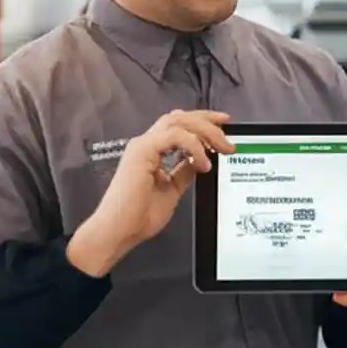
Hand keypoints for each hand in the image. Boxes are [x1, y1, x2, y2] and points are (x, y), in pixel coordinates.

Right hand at [67, 109, 232, 276]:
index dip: (202, 122)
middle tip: (227, 133)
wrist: (119, 230)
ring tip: (221, 147)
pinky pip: (175, 136)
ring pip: (178, 121)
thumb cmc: (138, 216)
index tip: (223, 128)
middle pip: (180, 118)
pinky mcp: (142, 151)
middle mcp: (146, 143)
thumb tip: (199, 161)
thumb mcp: (172, 190)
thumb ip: (184, 171)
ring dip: (204, 131)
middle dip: (207, 121)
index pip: (178, 126)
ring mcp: (143, 145)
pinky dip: (193, 146)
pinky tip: (202, 163)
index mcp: (152, 151)